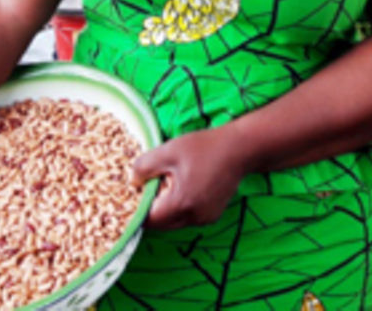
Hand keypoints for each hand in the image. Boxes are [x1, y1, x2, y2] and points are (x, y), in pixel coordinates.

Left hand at [131, 127, 247, 230]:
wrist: (239, 149)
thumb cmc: (204, 148)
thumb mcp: (169, 151)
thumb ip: (145, 166)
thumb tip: (133, 181)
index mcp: (182, 204)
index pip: (150, 220)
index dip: (137, 209)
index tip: (131, 196)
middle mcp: (195, 217)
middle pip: (162, 224)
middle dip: (151, 209)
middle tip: (146, 188)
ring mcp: (205, 218)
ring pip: (175, 221)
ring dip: (166, 209)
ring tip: (164, 185)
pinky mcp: (213, 215)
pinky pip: (188, 217)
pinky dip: (180, 207)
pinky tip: (181, 186)